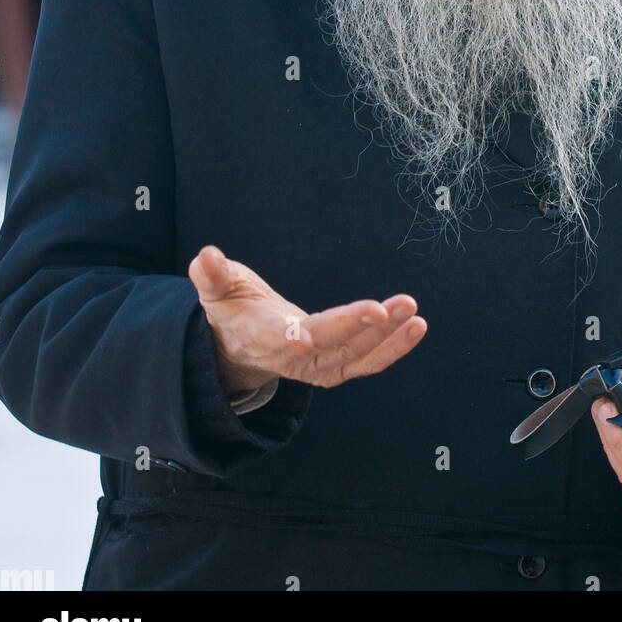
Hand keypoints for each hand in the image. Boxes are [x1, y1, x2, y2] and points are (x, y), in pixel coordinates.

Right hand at [188, 245, 426, 396]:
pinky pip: (368, 362)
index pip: (274, 337)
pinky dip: (394, 348)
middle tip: (384, 310)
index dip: (289, 338)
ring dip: (386, 338)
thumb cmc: (234, 310)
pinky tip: (416, 327)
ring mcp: (317, 365)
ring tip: (412, 313)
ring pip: (354, 357)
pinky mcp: (336, 367)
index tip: (302, 338)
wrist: (245, 347)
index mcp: (259, 335)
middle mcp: (291, 356)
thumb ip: (212, 274)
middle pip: (325, 346)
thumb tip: (205, 255)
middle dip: (354, 328)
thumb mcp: (217, 289)